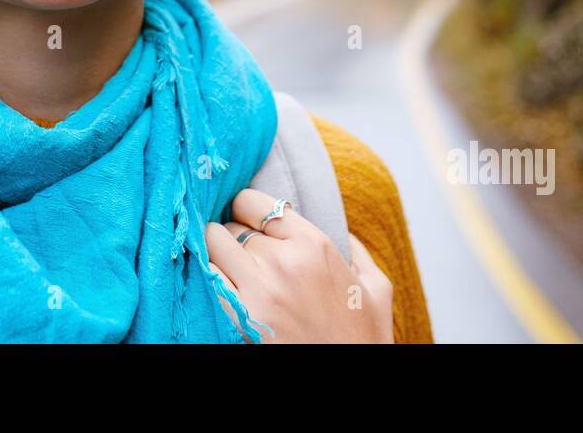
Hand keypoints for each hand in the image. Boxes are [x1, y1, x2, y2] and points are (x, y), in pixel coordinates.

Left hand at [205, 188, 393, 342]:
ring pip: (213, 245)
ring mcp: (259, 290)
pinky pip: (206, 277)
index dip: (247, 211)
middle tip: (244, 256)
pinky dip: (208, 277)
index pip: (254, 202)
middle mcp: (285, 261)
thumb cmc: (363, 338)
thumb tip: (343, 232)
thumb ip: (358, 251)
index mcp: (315, 244)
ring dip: (217, 254)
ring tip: (228, 268)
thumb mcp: (376, 287)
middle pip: (232, 226)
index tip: (250, 224)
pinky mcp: (239, 318)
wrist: (348, 379)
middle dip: (235, 238)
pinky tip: (220, 286)